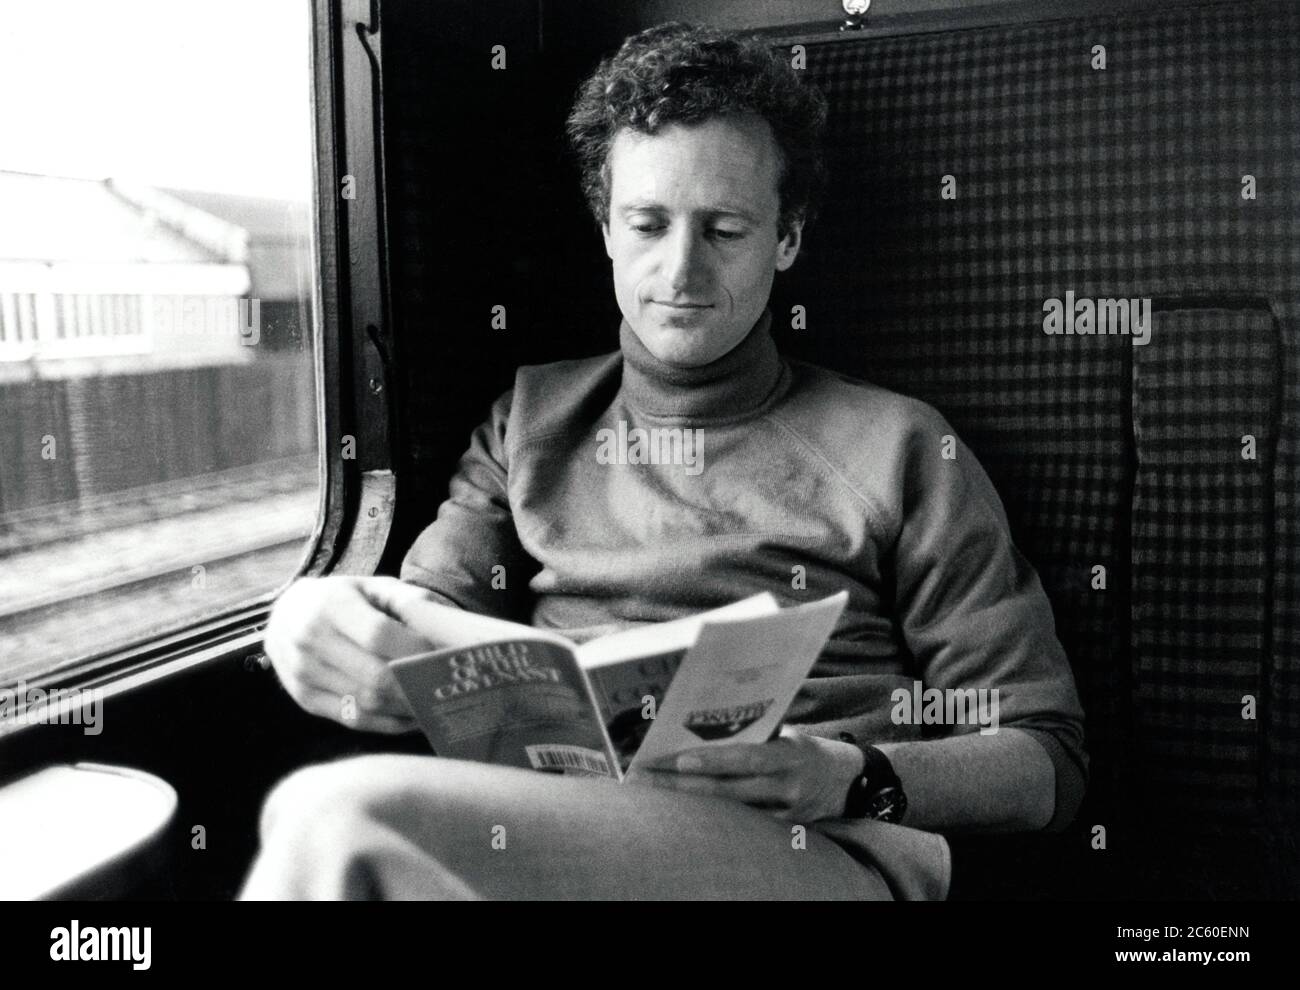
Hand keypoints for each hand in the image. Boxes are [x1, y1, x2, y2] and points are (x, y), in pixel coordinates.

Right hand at [263, 575, 438, 733]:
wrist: (287, 614)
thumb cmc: (343, 598)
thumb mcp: (371, 586)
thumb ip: (407, 601)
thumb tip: (446, 629)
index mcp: (330, 605)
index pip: (378, 635)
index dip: (413, 649)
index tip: (441, 656)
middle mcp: (310, 640)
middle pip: (374, 676)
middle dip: (416, 684)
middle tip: (446, 686)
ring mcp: (303, 674)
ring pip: (367, 702)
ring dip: (407, 707)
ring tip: (437, 703)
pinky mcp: (305, 699)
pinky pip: (354, 719)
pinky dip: (389, 723)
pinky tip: (413, 716)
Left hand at [626, 725, 864, 822]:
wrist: (846, 781)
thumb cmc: (804, 749)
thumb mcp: (788, 733)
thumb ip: (757, 731)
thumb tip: (712, 718)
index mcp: (790, 755)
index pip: (747, 758)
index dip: (714, 761)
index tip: (679, 760)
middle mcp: (788, 787)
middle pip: (730, 791)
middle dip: (685, 786)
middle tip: (646, 779)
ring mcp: (786, 814)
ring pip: (731, 814)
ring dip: (690, 806)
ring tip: (654, 796)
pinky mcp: (783, 832)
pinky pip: (743, 829)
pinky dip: (712, 821)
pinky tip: (683, 816)